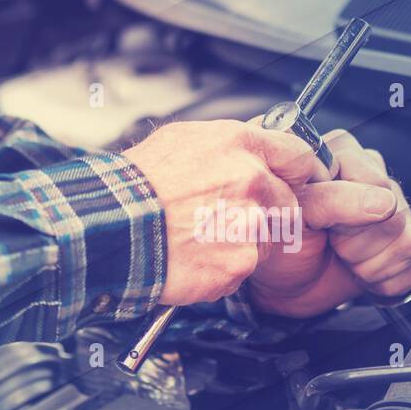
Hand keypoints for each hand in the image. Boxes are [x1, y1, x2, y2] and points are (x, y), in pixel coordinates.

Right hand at [123, 120, 323, 305]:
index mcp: (240, 145)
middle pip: (289, 204)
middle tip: (229, 220)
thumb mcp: (182, 140)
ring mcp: (250, 225)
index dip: (293, 172)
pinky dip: (223, 269)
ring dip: (244, 243)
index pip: (298, 156)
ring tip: (202, 238)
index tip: (289, 182)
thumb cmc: (136, 184)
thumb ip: (229, 144)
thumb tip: (251, 147)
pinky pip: (244, 269)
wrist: (112, 226)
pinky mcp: (240, 263)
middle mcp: (253, 182)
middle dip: (267, 214)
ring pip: (268, 239)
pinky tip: (195, 257)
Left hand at [247, 129, 410, 317]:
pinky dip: (385, 279)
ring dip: (367, 264)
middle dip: (356, 241)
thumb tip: (381, 202)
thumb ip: (329, 199)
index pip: (371, 180)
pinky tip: (361, 269)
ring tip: (343, 257)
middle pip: (393, 211)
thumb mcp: (290, 217)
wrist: (284, 287)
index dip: (345, 211)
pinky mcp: (408, 238)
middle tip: (330, 242)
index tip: (320, 223)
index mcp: (339, 153)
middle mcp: (371, 172)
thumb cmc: (279, 245)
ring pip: (406, 241)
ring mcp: (395, 204)